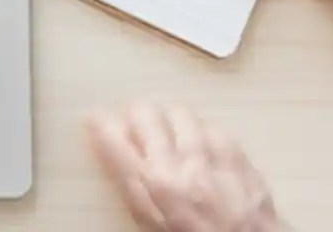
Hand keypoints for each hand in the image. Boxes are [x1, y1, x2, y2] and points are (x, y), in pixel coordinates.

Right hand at [87, 102, 282, 231]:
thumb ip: (128, 182)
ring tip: (165, 126)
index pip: (113, 137)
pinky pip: (212, 126)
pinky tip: (198, 139)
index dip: (98, 122)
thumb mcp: (148, 219)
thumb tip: (110, 144)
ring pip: (179, 112)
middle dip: (132, 112)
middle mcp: (179, 165)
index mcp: (152, 185)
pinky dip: (199, 128)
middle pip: (145, 114)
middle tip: (132, 121)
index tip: (94, 118)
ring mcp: (213, 157)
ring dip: (166, 115)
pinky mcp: (238, 157)